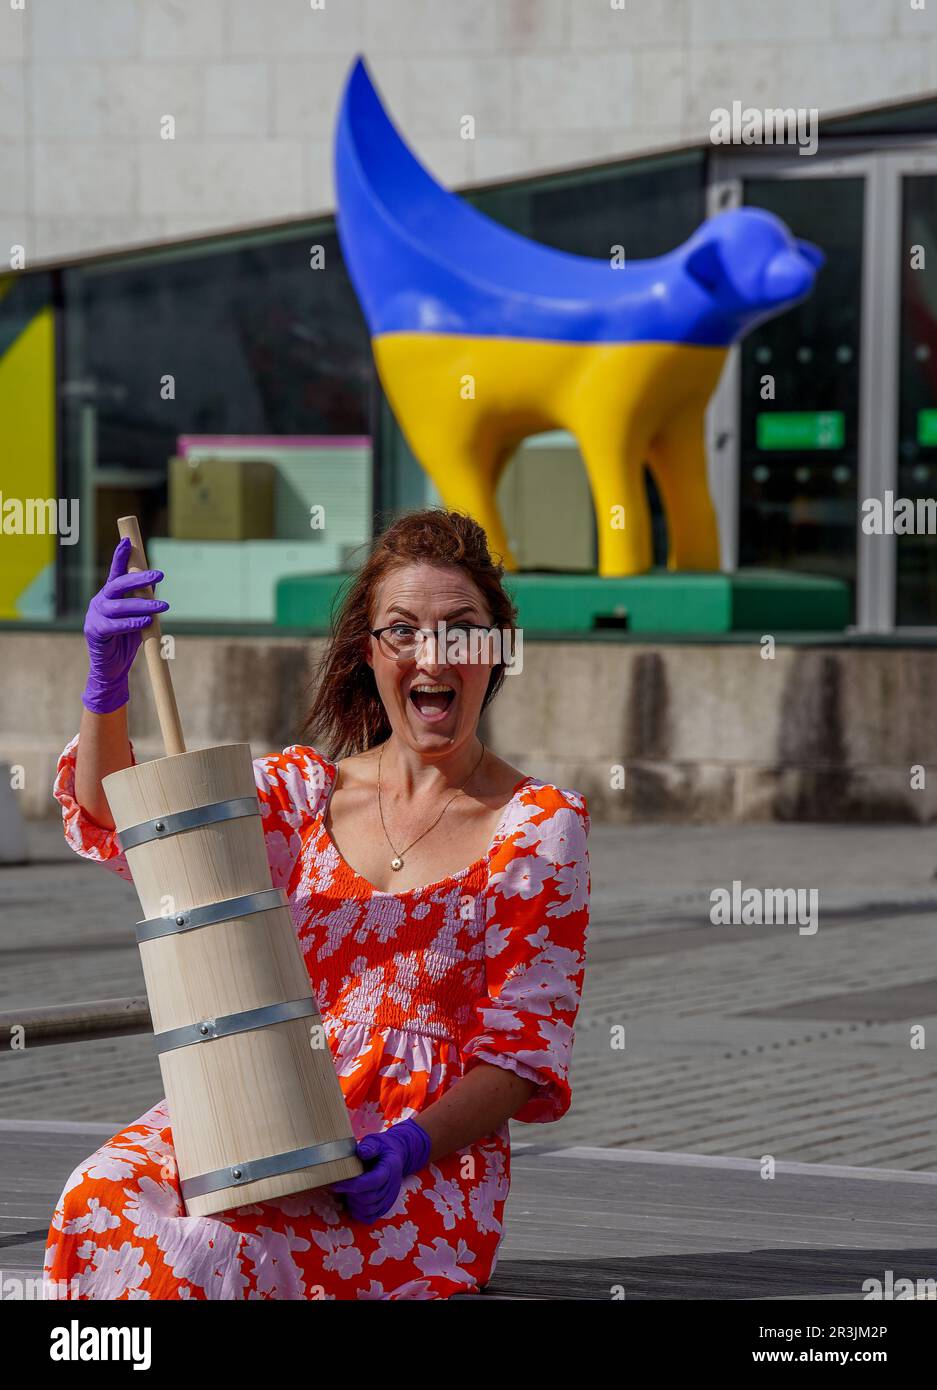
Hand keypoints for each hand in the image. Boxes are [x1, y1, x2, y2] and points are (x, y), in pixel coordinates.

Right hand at [81, 536, 167, 714]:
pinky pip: (114, 625)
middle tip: (159, 574)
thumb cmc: (126, 639)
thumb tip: (155, 581)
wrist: (113, 668)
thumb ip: (143, 599)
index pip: (115, 572)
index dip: (120, 557)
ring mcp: (95, 615)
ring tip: (162, 606)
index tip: (127, 541)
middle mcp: (100, 601)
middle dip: (139, 578)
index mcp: (110, 595)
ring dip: (143, 605)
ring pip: (119, 606)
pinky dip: (131, 624)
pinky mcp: (94, 632)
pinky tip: (146, 623)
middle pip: (118, 585)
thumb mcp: (139, 616)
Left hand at [331, 1118, 431, 1223]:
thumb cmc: (382, 1148)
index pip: (373, 1181)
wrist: (397, 1156)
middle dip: (351, 1193)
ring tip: (348, 1191)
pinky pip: (369, 1218)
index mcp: (389, 1168)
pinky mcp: (385, 1207)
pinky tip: (354, 1201)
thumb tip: (362, 1152)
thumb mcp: (376, 1141)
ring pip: (368, 1210)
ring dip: (354, 1203)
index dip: (353, 1185)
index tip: (336, 1182)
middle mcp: (391, 1186)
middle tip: (341, 1184)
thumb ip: (369, 1146)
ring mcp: (389, 1199)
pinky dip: (358, 1212)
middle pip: (369, 1198)